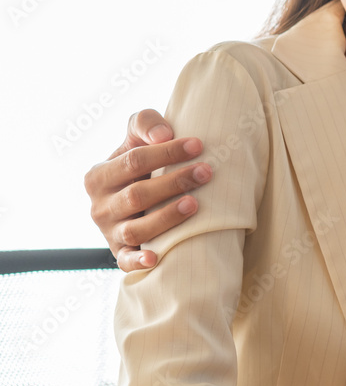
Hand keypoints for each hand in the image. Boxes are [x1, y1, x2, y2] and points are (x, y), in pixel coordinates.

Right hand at [84, 110, 211, 270]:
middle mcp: (99, 206)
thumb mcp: (136, 139)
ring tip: (194, 204)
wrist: (135, 200)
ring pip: (136, 228)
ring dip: (166, 217)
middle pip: (138, 195)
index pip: (134, 161)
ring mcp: (110, 233)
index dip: (167, 153)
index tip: (199, 145)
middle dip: (174, 183)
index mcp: (99, 176)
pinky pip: (126, 261)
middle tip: (206, 173)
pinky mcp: (120, 254)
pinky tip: (155, 258)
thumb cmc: (140, 166)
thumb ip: (145, 124)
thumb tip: (163, 135)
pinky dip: (138, 261)